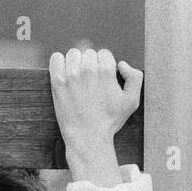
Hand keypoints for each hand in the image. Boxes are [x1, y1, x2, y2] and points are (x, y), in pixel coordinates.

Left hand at [49, 47, 142, 182]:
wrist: (87, 137)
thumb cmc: (110, 121)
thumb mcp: (132, 101)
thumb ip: (135, 78)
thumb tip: (121, 64)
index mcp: (107, 70)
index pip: (104, 53)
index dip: (103, 66)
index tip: (101, 80)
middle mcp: (88, 69)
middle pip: (88, 52)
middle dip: (90, 64)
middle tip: (89, 83)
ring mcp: (71, 75)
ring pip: (73, 54)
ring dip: (75, 63)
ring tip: (77, 79)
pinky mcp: (57, 82)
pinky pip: (56, 58)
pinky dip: (59, 63)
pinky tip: (64, 74)